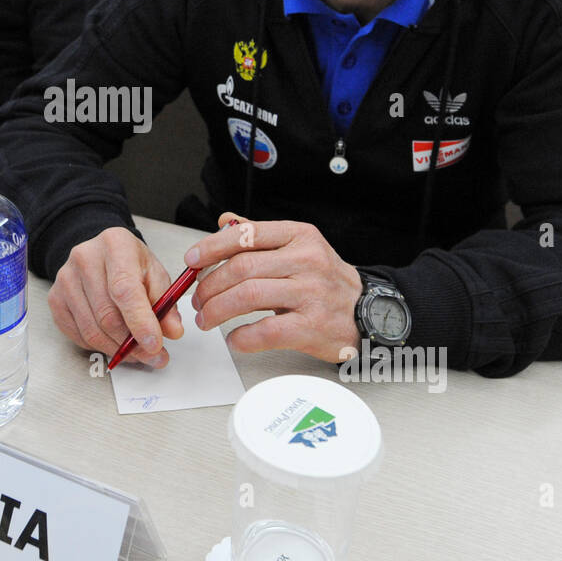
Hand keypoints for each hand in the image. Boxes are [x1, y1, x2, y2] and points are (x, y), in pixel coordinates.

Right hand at [48, 227, 183, 367]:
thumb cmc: (129, 263)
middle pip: (107, 315)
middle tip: (153, 355)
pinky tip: (114, 341)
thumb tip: (172, 331)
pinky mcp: (55, 298)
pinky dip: (99, 346)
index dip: (140, 322)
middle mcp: (84, 258)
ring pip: (92, 330)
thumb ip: (166, 302)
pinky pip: (78, 335)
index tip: (154, 344)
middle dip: (132, 344)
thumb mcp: (155, 274)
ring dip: (117, 349)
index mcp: (115, 244)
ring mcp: (65, 279)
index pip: (125, 289)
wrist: (100, 253)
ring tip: (136, 352)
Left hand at [186, 212, 362, 363]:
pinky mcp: (312, 326)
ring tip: (207, 319)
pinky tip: (234, 338)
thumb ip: (260, 236)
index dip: (211, 247)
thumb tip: (223, 221)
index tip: (192, 260)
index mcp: (299, 236)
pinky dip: (241, 337)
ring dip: (217, 310)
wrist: (369, 311)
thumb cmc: (326, 280)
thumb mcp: (299, 247)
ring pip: (248, 296)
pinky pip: (265, 331)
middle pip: (241, 268)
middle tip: (198, 300)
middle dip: (209, 286)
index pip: (246, 234)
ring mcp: (310, 293)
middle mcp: (306, 261)